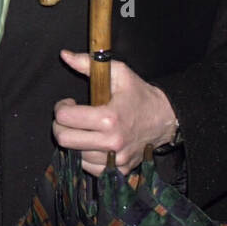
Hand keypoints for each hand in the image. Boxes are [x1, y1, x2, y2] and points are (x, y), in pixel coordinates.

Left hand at [53, 49, 177, 176]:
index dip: (61, 108)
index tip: (69, 104)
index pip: (65, 118)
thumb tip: (64, 55)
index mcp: (109, 118)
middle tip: (70, 118)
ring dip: (74, 141)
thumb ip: (88, 63)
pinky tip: (93, 143)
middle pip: (64, 140)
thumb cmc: (140, 95)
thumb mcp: (119, 73)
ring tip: (85, 129)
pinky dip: (86, 156)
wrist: (166, 119)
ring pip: (75, 155)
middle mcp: (112, 142)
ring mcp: (116, 159)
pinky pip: (89, 168)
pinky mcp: (120, 170)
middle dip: (60, 126)